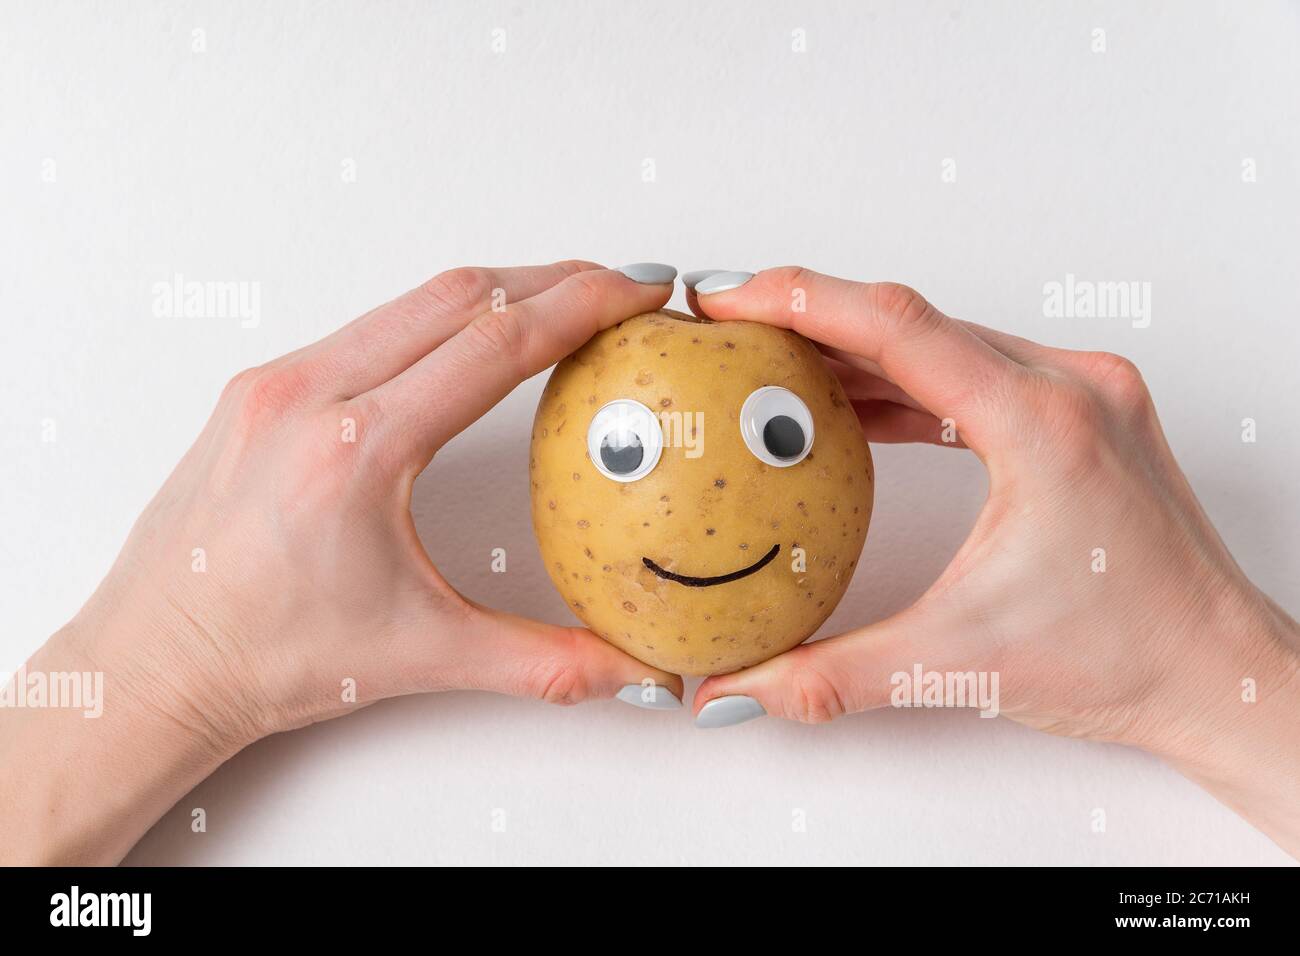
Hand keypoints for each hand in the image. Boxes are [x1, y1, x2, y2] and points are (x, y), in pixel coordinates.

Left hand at [1, 261, 683, 863]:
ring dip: (494, 291)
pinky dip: (433, 316)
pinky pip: (362, 324)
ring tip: (556, 299)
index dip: (581, 306)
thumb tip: (633, 671)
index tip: (635, 291)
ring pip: (407, 302)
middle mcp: (309, 396)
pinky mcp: (257, 392)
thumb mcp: (425, 656)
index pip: (496, 345)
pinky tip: (464, 338)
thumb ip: (546, 663)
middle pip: (458, 296)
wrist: (154, 667)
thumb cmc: (263, 656)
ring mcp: (276, 385)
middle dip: (552, 279)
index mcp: (357, 449)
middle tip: (617, 285)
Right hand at [687, 268, 1299, 854]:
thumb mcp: (957, 664)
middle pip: (913, 320)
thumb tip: (736, 689)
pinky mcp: (1081, 415)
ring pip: (943, 340)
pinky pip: (971, 371)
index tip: (729, 296)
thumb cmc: (1129, 657)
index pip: (898, 327)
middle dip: (811, 315)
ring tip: (773, 361)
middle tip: (730, 324)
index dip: (800, 300)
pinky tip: (853, 407)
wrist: (1218, 674)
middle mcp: (1069, 389)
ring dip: (855, 348)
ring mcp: (1082, 395)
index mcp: (1044, 424)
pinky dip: (903, 382)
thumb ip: (831, 675)